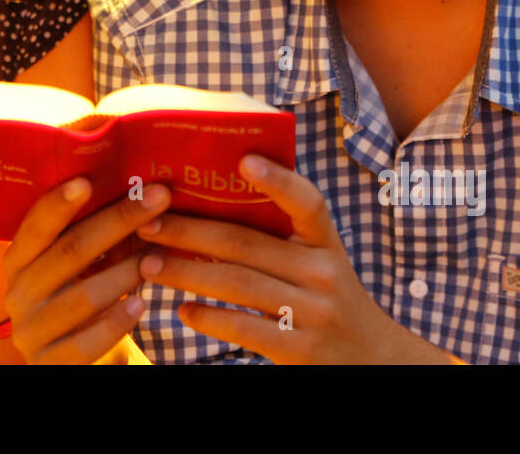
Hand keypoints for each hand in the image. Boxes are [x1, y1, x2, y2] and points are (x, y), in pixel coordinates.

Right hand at [1, 176, 170, 363]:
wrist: (79, 359)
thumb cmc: (87, 296)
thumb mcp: (85, 264)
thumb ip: (99, 233)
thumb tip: (137, 188)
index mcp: (19, 260)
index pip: (36, 225)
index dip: (59, 203)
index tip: (88, 180)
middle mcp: (17, 293)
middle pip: (69, 251)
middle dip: (118, 221)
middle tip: (158, 198)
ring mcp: (30, 332)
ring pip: (82, 296)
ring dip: (125, 272)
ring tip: (157, 257)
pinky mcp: (48, 365)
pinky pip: (84, 343)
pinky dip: (115, 321)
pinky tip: (141, 304)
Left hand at [132, 154, 388, 362]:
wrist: (372, 358)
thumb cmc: (327, 297)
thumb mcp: (319, 260)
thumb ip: (282, 234)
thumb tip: (213, 197)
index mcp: (324, 242)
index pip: (307, 202)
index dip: (277, 180)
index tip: (242, 160)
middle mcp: (322, 272)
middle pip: (246, 244)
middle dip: (190, 231)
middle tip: (147, 223)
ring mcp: (312, 312)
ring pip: (238, 284)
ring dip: (185, 272)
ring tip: (148, 264)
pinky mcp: (299, 348)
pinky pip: (245, 327)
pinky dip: (209, 318)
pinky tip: (182, 310)